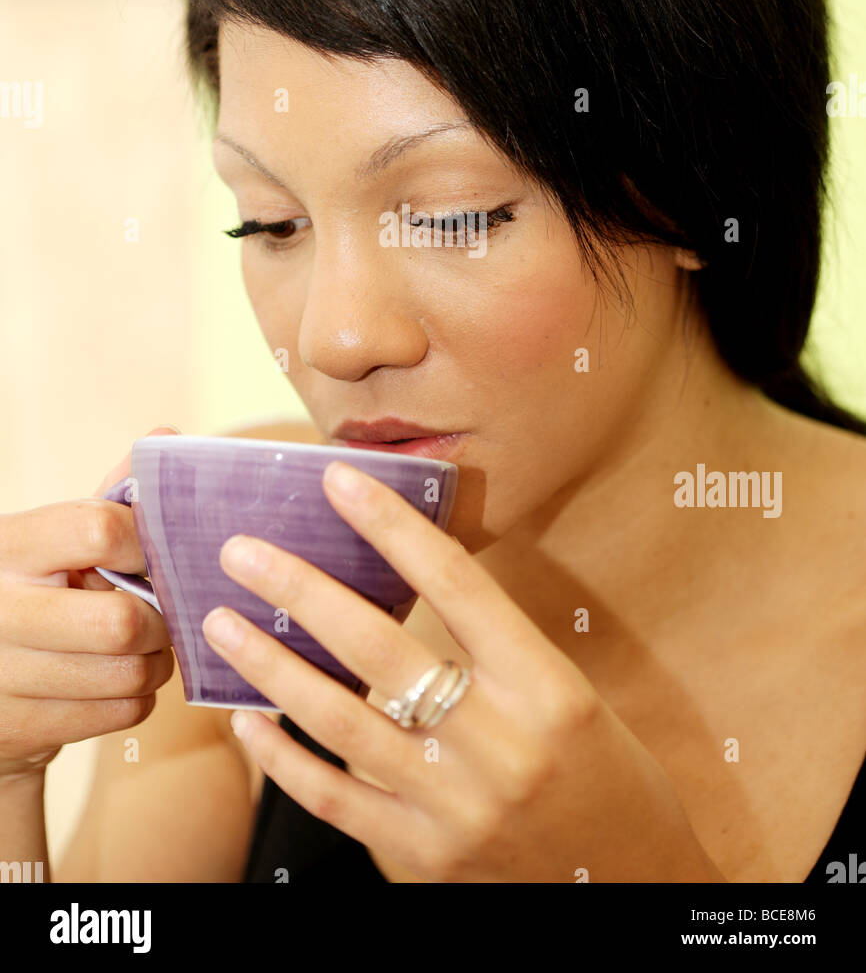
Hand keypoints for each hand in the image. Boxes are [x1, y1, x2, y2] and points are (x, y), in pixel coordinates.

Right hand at [0, 427, 175, 780]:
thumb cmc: (38, 590)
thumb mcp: (58, 539)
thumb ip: (112, 496)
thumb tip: (167, 435)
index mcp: (9, 545)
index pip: (99, 530)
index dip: (145, 545)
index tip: (154, 557)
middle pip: (121, 622)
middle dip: (159, 621)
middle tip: (161, 614)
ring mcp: (2, 674)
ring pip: (127, 674)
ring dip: (155, 663)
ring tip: (145, 647)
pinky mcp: (18, 726)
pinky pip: (119, 713)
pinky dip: (136, 697)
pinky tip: (119, 679)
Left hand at [202, 460, 725, 882]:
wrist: (632, 883)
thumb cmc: (606, 772)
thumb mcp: (570, 692)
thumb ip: (495, 646)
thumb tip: (405, 578)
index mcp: (546, 687)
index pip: (457, 584)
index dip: (393, 527)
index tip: (340, 481)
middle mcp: (499, 744)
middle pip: (381, 649)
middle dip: (302, 591)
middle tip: (243, 551)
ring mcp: (456, 805)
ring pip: (342, 721)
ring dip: (273, 666)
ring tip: (223, 622)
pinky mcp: (425, 856)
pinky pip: (334, 800)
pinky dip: (283, 759)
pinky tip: (247, 721)